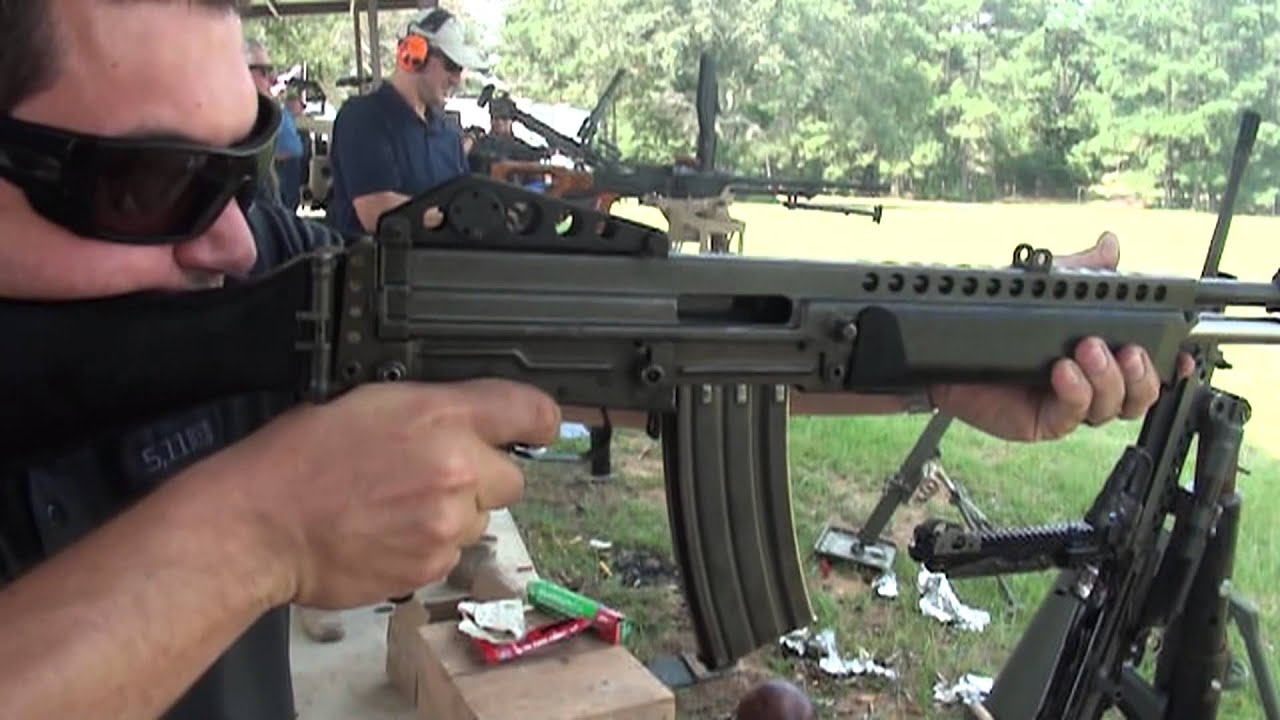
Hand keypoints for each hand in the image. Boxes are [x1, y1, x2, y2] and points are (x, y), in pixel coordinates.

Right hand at [232, 378, 559, 608]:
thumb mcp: (369, 402)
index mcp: (440, 415)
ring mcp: (447, 522)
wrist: (261, 526)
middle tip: (432, 475)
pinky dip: (429, 545)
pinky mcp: (432, 564)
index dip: (539, 420)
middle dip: (482, 477)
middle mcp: (456, 468)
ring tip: (397, 506)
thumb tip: (470, 420)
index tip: (538, 427)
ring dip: (453, 514)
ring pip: (481, 519)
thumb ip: (434, 411)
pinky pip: (452, 553)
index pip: (529, 410)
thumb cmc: (299, 460)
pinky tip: (388, 533)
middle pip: (512, 478)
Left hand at [928, 232, 1194, 441]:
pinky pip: (1073, 414)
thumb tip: (1110, 245)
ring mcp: (1069, 405)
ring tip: (1086, 352)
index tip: (1184, 355)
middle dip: (1142, 373)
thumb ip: (1081, 270)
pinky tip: (1062, 372)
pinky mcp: (1044, 421)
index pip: (1147, 364)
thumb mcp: (1043, 289)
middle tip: (1124, 349)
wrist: (945, 352)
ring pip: (1112, 407)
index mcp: (1099, 353)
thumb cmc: (992, 324)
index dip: (1170, 363)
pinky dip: (1075, 391)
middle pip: (1140, 394)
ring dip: (1108, 380)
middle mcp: (1090, 383)